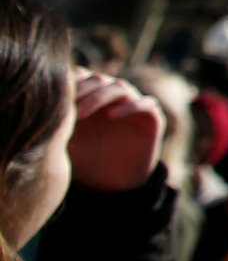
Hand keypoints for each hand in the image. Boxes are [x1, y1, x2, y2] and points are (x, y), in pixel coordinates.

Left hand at [67, 75, 164, 197]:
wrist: (112, 183)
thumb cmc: (86, 160)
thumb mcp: (67, 140)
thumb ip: (60, 121)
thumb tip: (42, 104)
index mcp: (92, 98)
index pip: (83, 77)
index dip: (71, 82)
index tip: (57, 97)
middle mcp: (113, 98)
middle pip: (100, 79)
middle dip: (83, 89)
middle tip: (68, 105)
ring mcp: (133, 105)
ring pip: (120, 87)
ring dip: (100, 96)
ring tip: (82, 113)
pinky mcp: (152, 118)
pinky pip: (146, 103)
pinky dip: (131, 105)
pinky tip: (113, 116)